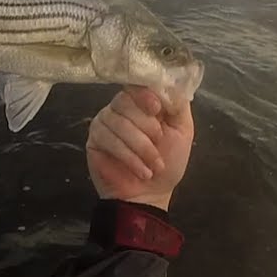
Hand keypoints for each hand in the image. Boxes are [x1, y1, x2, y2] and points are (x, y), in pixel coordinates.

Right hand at [85, 87, 193, 211]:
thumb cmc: (168, 161)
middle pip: (125, 101)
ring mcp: (105, 121)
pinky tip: (141, 170)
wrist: (151, 193)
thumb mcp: (182, 130)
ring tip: (153, 165)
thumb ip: (177, 104)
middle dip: (146, 126)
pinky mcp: (94, 139)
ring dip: (141, 147)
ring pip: (118, 122)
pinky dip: (129, 157)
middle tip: (159, 143)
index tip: (156, 109)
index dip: (144, 94)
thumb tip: (171, 83)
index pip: (136, 83)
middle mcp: (121, 107)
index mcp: (142, 101)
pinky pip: (109, 139)